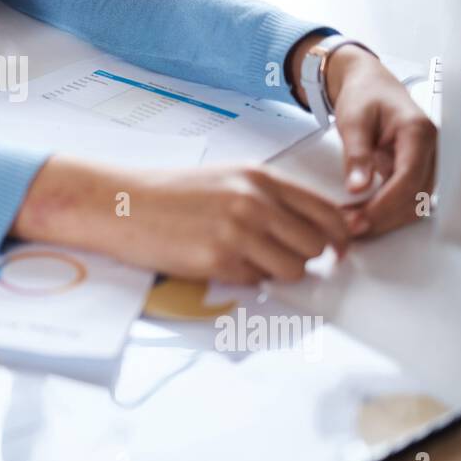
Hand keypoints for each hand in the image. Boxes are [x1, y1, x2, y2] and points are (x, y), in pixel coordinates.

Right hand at [12, 159, 349, 284]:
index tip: (338, 250)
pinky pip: (257, 282)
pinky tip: (219, 263)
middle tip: (283, 259)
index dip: (340, 236)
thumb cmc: (168, 193)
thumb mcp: (226, 178)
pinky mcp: (219, 261)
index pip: (327, 211)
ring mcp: (238, 232)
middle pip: (317, 244)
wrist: (120, 203)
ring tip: (246, 261)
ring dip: (277, 273)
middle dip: (307, 258)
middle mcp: (255, 202)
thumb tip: (307, 229)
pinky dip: (246, 279)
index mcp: (260, 178)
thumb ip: (267, 198)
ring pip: (293, 269)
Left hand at [324, 46, 436, 235]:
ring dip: (385, 218)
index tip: (359, 220)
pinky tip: (360, 212)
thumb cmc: (364, 95)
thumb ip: (357, 154)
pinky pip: (407, 197)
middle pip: (416, 196)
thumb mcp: (353, 120)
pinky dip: (386, 210)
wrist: (370, 85)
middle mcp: (432, 148)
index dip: (385, 205)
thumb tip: (358, 188)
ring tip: (350, 221)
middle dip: (383, 218)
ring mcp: (428, 161)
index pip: (409, 177)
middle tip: (348, 228)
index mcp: (419, 130)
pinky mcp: (418, 170)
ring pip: (415, 203)